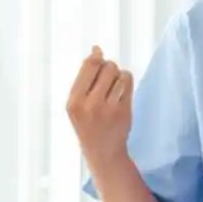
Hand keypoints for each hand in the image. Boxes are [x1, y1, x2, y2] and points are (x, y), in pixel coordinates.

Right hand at [66, 46, 133, 170]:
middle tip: (106, 77)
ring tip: (112, 87)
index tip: (98, 53)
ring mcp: (109, 108)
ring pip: (119, 74)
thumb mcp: (76, 105)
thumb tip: (96, 50)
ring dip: (117, 75)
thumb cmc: (87, 123)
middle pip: (107, 67)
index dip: (96, 56)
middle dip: (108, 67)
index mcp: (74, 102)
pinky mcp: (124, 111)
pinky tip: (120, 91)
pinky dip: (125, 82)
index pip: (88, 67)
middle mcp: (91, 104)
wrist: (103, 151)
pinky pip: (128, 82)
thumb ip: (84, 79)